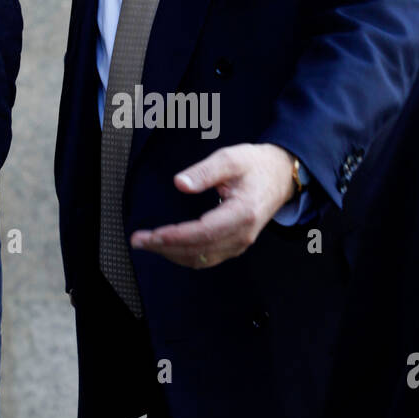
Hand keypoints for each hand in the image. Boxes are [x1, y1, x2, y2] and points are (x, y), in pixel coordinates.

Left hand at [129, 142, 294, 268]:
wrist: (281, 176)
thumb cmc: (256, 165)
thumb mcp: (230, 159)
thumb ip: (204, 171)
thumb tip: (180, 183)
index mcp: (243, 213)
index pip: (204, 232)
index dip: (176, 236)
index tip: (152, 234)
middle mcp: (243, 233)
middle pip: (199, 250)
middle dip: (165, 247)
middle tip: (138, 240)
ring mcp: (240, 242)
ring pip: (201, 259)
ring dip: (172, 254)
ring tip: (147, 244)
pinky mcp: (236, 245)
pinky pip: (207, 258)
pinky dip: (184, 256)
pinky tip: (168, 247)